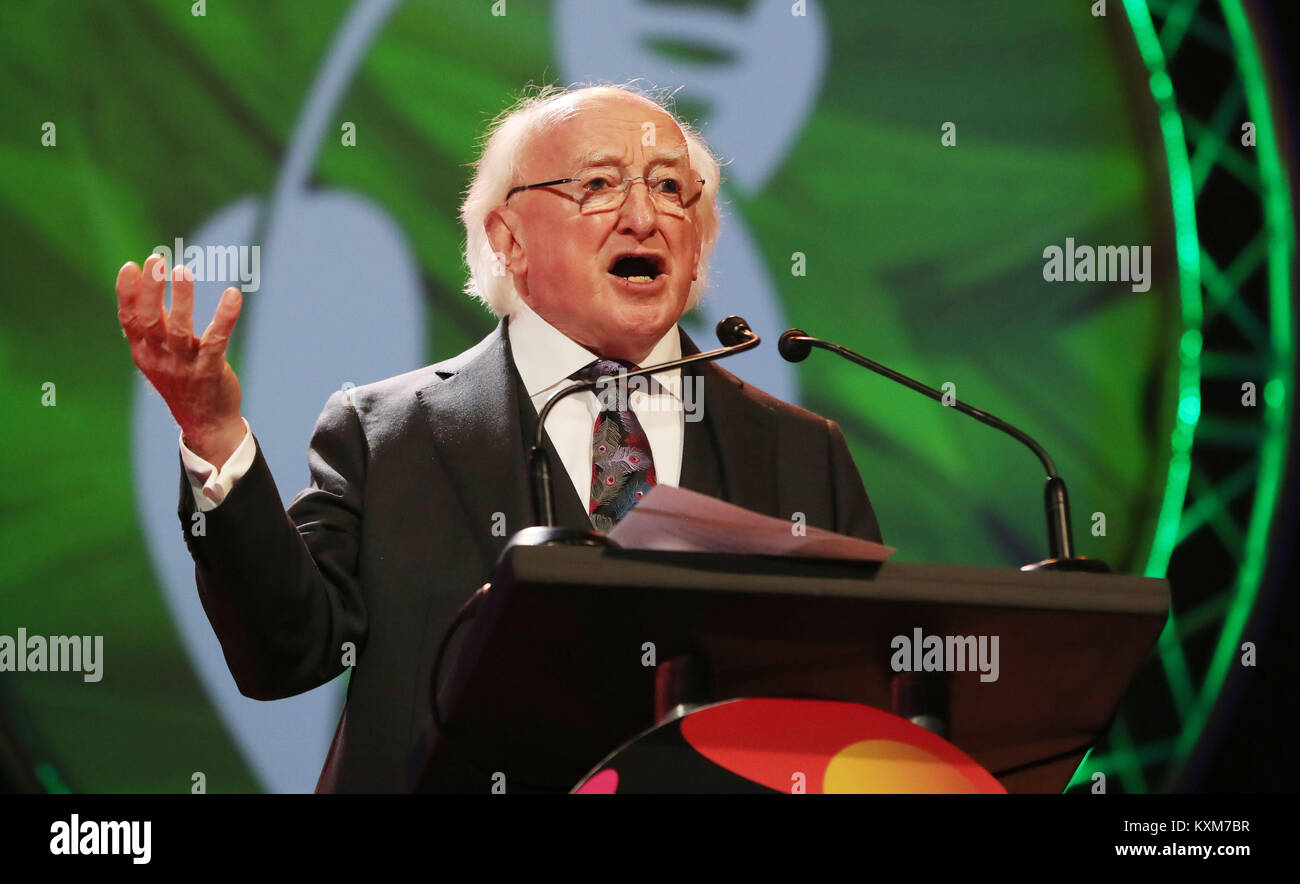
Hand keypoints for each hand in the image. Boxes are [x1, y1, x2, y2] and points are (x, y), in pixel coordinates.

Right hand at [116, 254, 245, 466]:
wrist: (206, 423)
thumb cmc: (181, 381)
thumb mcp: (159, 355)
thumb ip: (153, 327)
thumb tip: (144, 289)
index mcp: (143, 353)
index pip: (129, 320)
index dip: (127, 293)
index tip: (130, 266)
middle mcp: (159, 359)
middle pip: (150, 321)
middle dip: (151, 290)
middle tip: (156, 260)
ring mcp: (184, 366)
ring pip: (180, 329)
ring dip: (182, 299)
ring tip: (183, 271)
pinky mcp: (210, 371)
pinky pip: (217, 340)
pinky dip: (225, 316)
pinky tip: (233, 294)